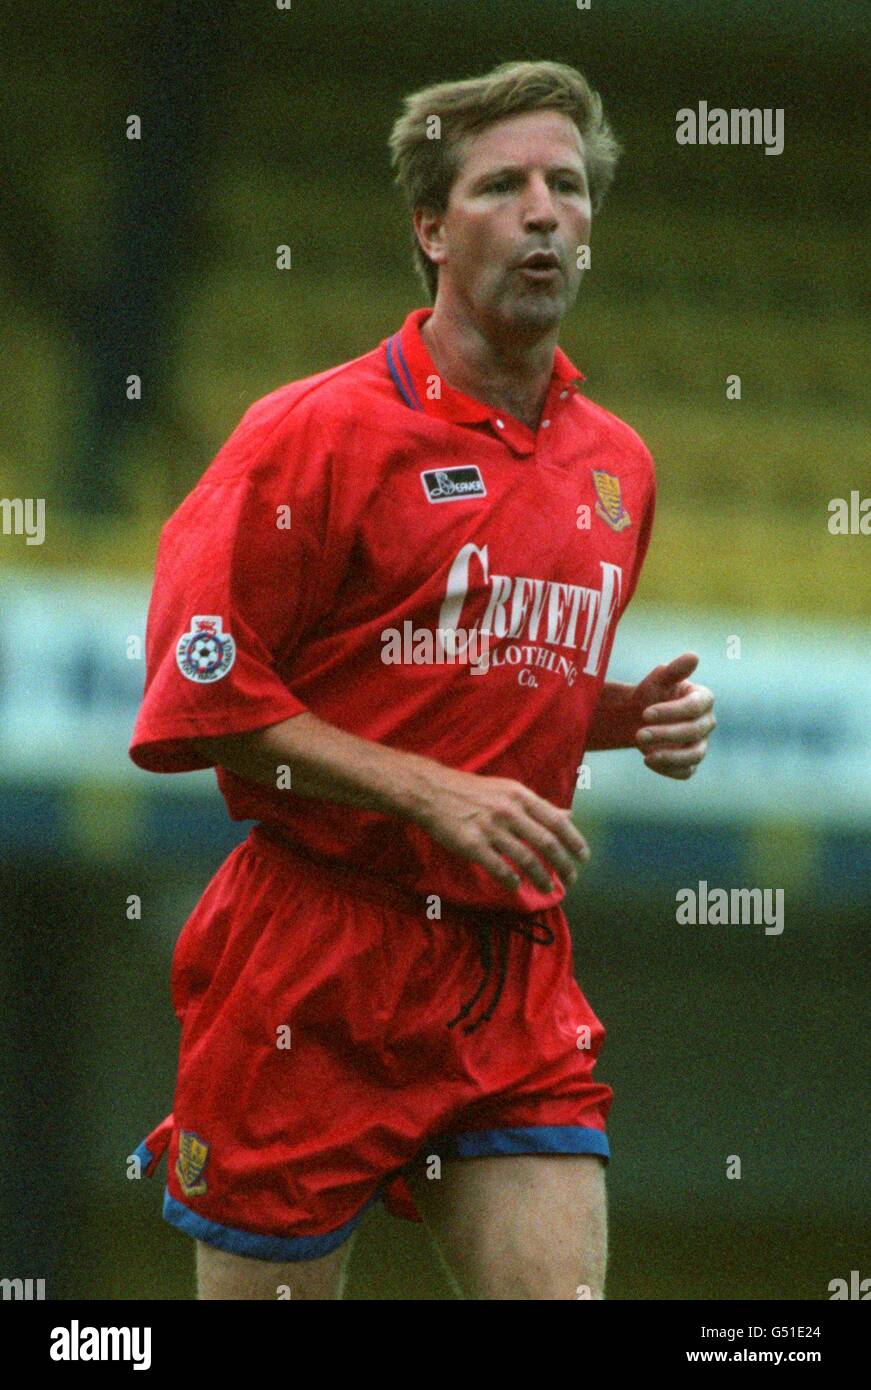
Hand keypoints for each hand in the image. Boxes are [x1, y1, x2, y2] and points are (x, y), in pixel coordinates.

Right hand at [414, 767, 589, 894]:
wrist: (433, 792)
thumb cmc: (473, 791)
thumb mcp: (509, 790)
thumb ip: (539, 805)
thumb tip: (569, 814)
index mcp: (520, 797)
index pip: (556, 821)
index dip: (574, 841)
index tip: (583, 857)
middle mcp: (509, 812)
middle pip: (546, 843)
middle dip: (563, 864)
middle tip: (572, 879)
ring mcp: (491, 829)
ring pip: (526, 859)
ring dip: (541, 877)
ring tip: (548, 888)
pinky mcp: (473, 845)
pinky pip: (498, 868)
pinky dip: (512, 881)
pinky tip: (518, 887)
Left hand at [632, 652, 715, 779]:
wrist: (638, 717)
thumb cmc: (651, 694)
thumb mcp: (659, 679)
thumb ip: (675, 670)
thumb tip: (693, 656)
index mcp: (703, 699)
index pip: (695, 707)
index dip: (671, 711)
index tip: (645, 713)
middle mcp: (707, 722)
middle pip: (694, 731)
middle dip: (666, 734)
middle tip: (638, 734)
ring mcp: (700, 744)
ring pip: (694, 755)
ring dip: (670, 756)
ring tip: (645, 754)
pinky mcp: (690, 763)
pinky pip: (686, 772)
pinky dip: (668, 769)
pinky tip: (648, 760)